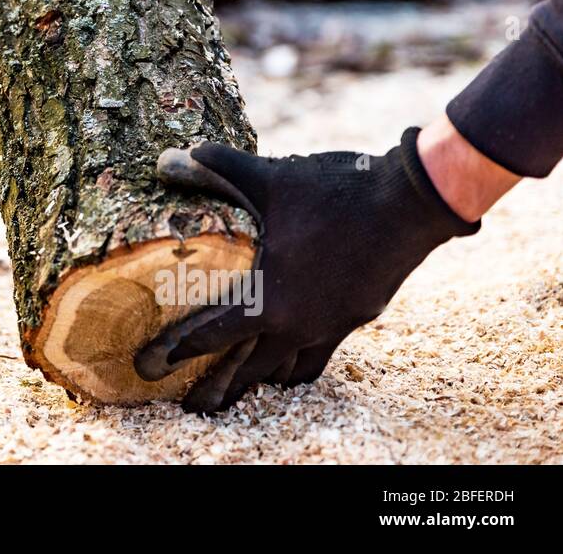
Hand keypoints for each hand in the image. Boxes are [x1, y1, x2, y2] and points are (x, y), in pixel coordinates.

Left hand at [137, 128, 479, 413]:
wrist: (409, 204)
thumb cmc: (334, 193)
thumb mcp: (268, 178)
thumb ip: (215, 169)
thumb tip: (167, 158)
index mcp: (270, 301)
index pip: (212, 335)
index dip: (179, 350)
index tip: (154, 364)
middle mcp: (298, 325)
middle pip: (251, 370)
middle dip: (221, 387)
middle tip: (194, 404)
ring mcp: (330, 325)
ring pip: (290, 369)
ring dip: (264, 379)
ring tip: (243, 388)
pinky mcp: (355, 317)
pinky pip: (320, 355)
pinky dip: (300, 363)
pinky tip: (292, 359)